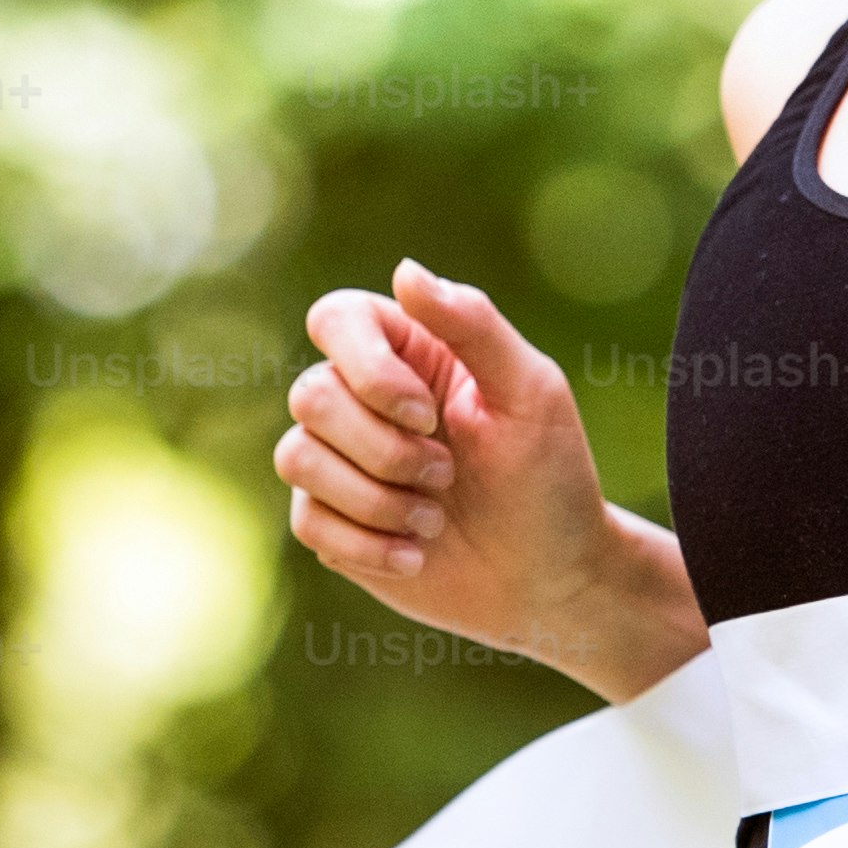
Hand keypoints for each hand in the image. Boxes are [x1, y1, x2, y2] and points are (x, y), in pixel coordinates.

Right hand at [277, 260, 681, 693]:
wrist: (551, 577)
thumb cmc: (550, 476)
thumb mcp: (530, 392)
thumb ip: (473, 324)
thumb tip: (404, 269)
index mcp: (408, 352)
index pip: (335, 318)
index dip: (368, 368)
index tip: (427, 414)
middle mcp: (362, 399)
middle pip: (310, 394)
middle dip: (384, 449)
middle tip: (448, 475)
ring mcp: (339, 461)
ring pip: (296, 457)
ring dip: (377, 500)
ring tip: (435, 520)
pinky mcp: (330, 521)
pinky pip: (307, 521)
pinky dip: (368, 544)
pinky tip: (417, 556)